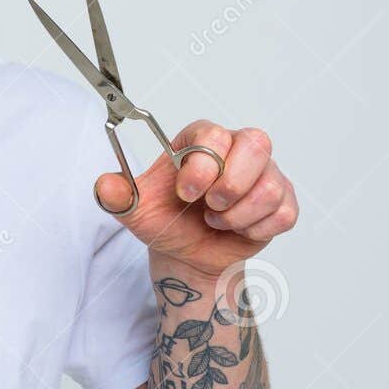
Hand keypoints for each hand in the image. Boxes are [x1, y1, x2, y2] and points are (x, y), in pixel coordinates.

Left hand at [94, 121, 296, 277]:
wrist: (187, 253)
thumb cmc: (167, 221)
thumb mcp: (136, 210)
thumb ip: (118, 196)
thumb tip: (104, 185)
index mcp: (201, 140)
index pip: (214, 134)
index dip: (202, 165)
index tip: (185, 193)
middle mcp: (238, 148)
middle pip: (256, 144)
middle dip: (229, 186)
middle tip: (208, 207)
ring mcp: (265, 173)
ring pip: (270, 186)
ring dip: (238, 215)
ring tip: (217, 220)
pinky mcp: (283, 201)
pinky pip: (284, 213)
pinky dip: (256, 229)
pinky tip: (237, 230)